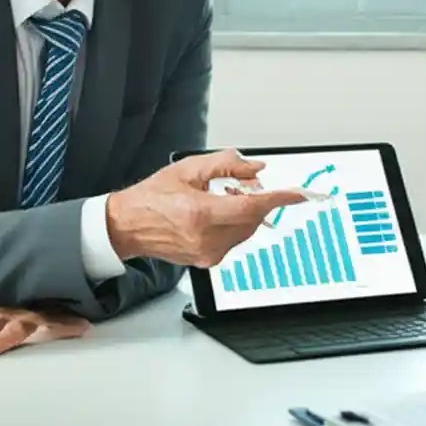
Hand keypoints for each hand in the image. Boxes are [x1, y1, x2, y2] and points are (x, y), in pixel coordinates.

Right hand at [107, 149, 310, 266]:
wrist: (127, 225)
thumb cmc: (151, 198)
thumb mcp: (188, 170)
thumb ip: (226, 165)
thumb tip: (255, 168)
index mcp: (200, 213)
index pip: (251, 207)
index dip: (279, 198)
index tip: (297, 194)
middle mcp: (206, 238)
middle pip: (252, 218)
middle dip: (257, 200)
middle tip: (244, 185)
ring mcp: (207, 253)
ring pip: (247, 230)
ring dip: (246, 212)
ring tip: (223, 198)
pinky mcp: (207, 261)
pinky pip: (234, 240)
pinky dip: (235, 224)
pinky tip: (217, 213)